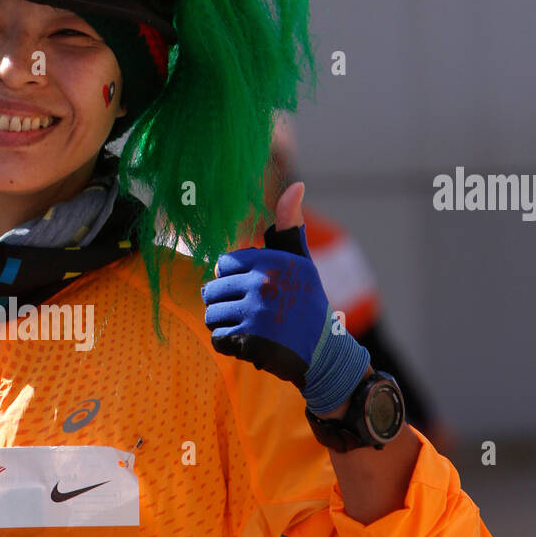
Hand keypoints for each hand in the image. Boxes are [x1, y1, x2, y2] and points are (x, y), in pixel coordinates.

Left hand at [201, 182, 369, 413]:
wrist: (324, 351)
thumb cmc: (308, 303)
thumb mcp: (301, 262)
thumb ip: (289, 226)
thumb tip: (296, 185)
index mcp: (271, 261)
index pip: (223, 264)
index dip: (231, 279)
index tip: (250, 289)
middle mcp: (262, 283)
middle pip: (212, 291)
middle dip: (224, 303)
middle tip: (249, 312)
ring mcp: (255, 314)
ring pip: (212, 316)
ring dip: (225, 325)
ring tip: (249, 327)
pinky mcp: (249, 341)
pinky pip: (218, 339)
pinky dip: (230, 345)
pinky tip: (250, 343)